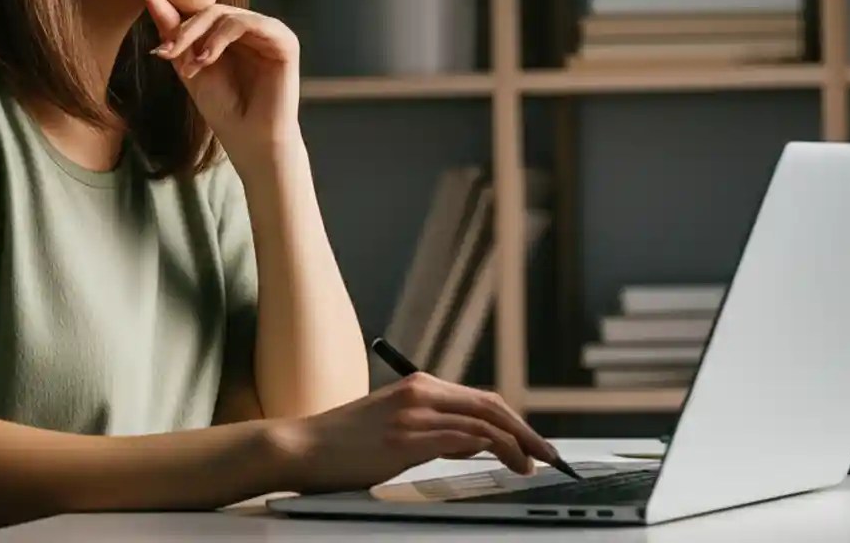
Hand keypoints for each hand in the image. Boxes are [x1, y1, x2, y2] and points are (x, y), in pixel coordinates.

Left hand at [143, 0, 301, 173]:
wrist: (250, 141)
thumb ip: (174, 33)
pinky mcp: (285, 42)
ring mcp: (271, 34)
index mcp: (236, 34)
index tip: (159, 53)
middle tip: (168, 53)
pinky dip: (222, 37)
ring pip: (228, 15)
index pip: (203, 14)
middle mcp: (255, 29)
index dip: (179, 28)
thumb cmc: (224, 110)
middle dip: (186, 31)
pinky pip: (249, 23)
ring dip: (201, 35)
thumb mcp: (190, 66)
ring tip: (192, 65)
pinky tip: (208, 59)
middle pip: (213, 11)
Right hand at [272, 373, 559, 493]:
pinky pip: (463, 439)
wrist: (302, 447)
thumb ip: (431, 427)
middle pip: (490, 405)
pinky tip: (506, 462)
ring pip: (483, 421)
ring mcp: (413, 414)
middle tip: (547, 453)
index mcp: (419, 386)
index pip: (481, 398)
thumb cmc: (344, 443)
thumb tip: (470, 444)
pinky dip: (493, 449)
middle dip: (525, 430)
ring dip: (516, 443)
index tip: (533, 441)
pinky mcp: (406, 438)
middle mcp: (420, 392)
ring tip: (532, 464)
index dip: (514, 419)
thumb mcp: (393, 424)